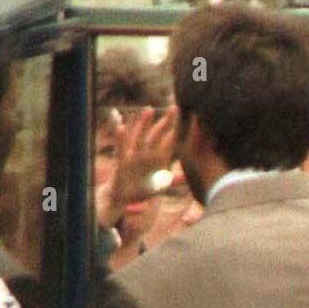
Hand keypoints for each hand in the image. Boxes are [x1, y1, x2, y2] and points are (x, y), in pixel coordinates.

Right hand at [96, 105, 179, 229]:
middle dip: (165, 123)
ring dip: (144, 124)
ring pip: (140, 138)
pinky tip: (121, 127)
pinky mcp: (121, 164)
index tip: (187, 123)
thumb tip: (187, 177)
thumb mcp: (158, 187)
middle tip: (174, 108)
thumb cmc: (140, 190)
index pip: (168, 143)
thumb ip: (172, 180)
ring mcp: (133, 157)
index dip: (177, 132)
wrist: (121, 199)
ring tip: (149, 110)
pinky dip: (121, 140)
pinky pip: (121, 150)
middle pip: (156, 136)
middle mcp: (145, 155)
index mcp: (155, 160)